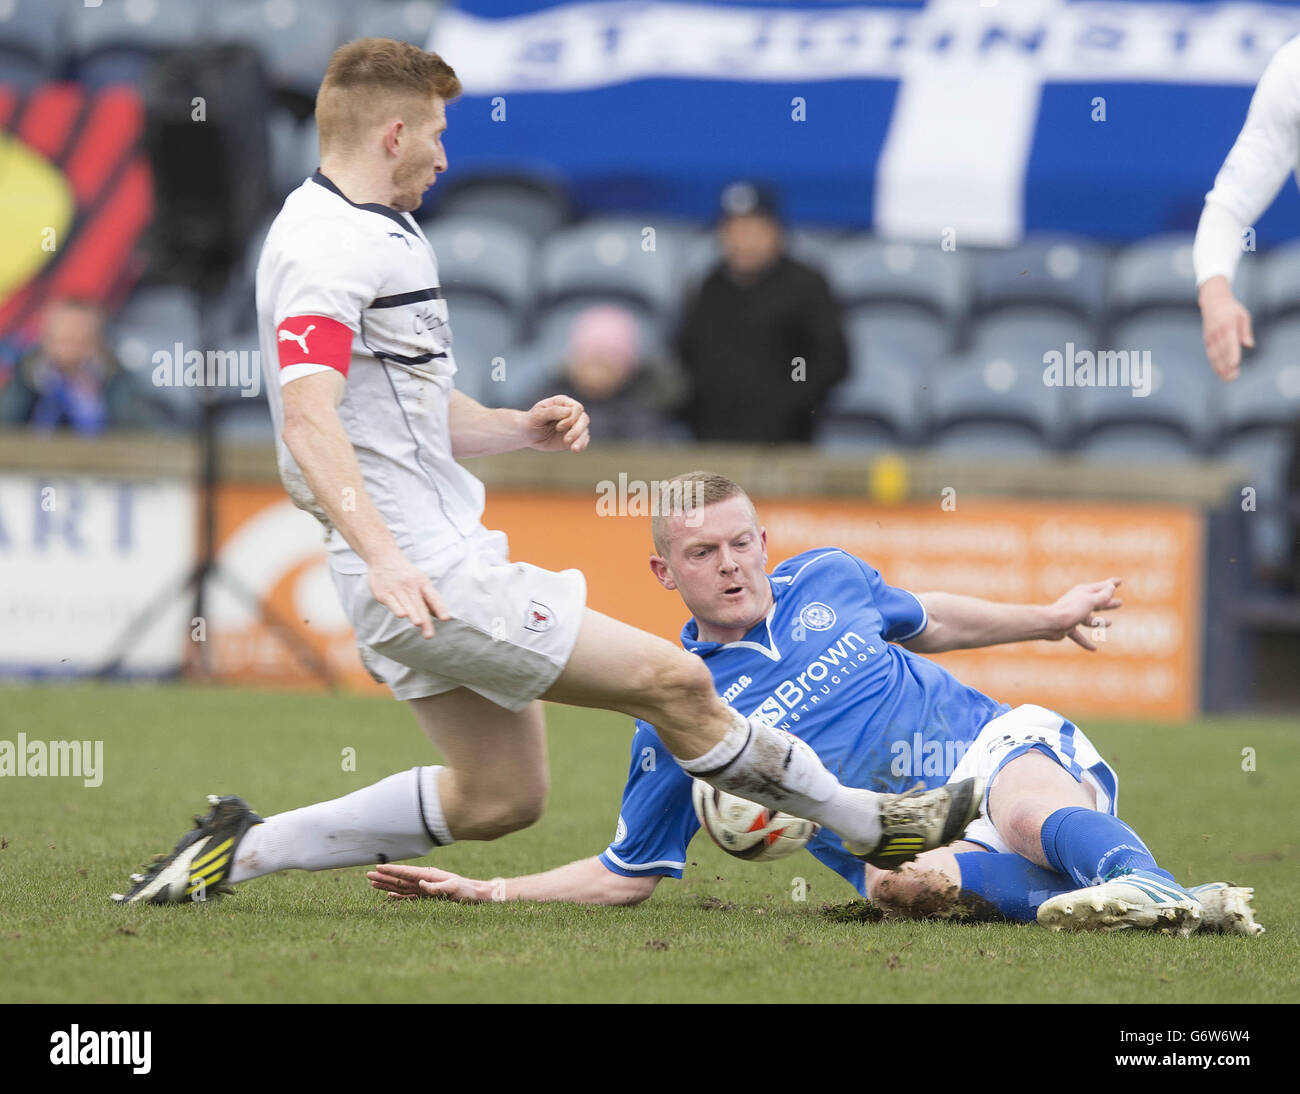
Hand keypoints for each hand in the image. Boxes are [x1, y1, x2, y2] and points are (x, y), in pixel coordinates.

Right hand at [367, 552, 448, 638]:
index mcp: (422, 582)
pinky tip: (402, 615)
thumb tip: (438, 615)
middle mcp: (410, 585)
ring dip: (413, 614)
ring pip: (407, 604)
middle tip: (430, 635)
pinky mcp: (383, 593)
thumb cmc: (405, 573)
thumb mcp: (420, 580)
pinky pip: (392, 602)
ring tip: (419, 624)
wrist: (383, 557)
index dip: (439, 608)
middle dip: (425, 620)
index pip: (433, 596)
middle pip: (420, 605)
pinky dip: (397, 608)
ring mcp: (396, 589)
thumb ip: (428, 598)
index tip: (445, 618)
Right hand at [367, 863, 489, 901]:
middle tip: (367, 875)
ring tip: (373, 883)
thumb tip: (420, 883)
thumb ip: (436, 887)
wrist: (476, 895)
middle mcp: (424, 880)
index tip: (378, 867)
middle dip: (384, 876)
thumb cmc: (466, 891)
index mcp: (429, 875)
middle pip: (400, 878)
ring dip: (387, 884)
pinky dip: (398, 895)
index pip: (406, 872)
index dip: (391, 870)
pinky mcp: (427, 896)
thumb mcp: (453, 889)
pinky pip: (408, 896)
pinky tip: (389, 895)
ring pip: (401, 886)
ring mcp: (424, 888)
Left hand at [524, 395, 589, 452]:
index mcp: (563, 403)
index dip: (571, 418)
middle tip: (566, 440)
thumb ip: (552, 411)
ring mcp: (573, 425)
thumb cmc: (531, 421)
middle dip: (577, 430)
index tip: (558, 427)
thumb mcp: (537, 415)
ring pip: (585, 430)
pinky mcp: (573, 437)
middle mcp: (571, 413)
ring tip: (573, 449)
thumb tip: (569, 411)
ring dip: (580, 440)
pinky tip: (575, 450)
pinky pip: (583, 440)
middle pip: (584, 419)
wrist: (527, 434)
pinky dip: (581, 445)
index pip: (577, 408)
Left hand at [1046, 577, 1122, 650]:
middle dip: (1108, 603)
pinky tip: (1093, 649)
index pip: (1101, 587)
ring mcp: (1073, 615)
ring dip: (1100, 621)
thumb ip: (1102, 596)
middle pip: (1097, 603)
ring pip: (1090, 619)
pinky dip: (1086, 642)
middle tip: (1119, 603)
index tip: (1119, 581)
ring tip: (1110, 623)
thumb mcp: (1090, 601)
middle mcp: (1078, 603)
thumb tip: (1110, 587)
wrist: (1050, 623)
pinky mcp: (1068, 628)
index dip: (1111, 584)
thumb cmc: (1071, 610)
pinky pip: (1079, 636)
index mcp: (1083, 593)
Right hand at [1199, 277, 1253, 381]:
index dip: (1232, 354)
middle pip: (1221, 352)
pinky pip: (1210, 354)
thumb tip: (1249, 345)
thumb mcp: (1243, 316)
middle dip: (1226, 366)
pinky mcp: (1207, 340)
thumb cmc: (1231, 309)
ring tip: (1227, 379)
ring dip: (1220, 368)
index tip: (1235, 365)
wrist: (1213, 301)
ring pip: (1214, 356)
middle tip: (1233, 378)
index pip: (1230, 342)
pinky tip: (1220, 372)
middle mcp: (1217, 333)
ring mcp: (1210, 337)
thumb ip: (1246, 331)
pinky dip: (1215, 364)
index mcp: (1228, 325)